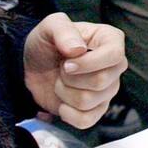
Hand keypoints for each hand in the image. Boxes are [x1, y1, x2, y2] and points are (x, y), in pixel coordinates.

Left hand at [23, 13, 126, 128]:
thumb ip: (62, 30)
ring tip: (60, 82)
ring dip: (65, 93)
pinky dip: (68, 114)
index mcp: (110, 40)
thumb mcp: (49, 26)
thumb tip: (77, 50)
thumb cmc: (46, 42)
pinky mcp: (97, 109)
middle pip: (101, 81)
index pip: (114, 55)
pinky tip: (62, 102)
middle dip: (70, 78)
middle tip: (60, 69)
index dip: (88, 63)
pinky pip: (87, 120)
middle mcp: (115, 66)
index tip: (66, 63)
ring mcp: (108, 89)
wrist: (33, 66)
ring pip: (89, 101)